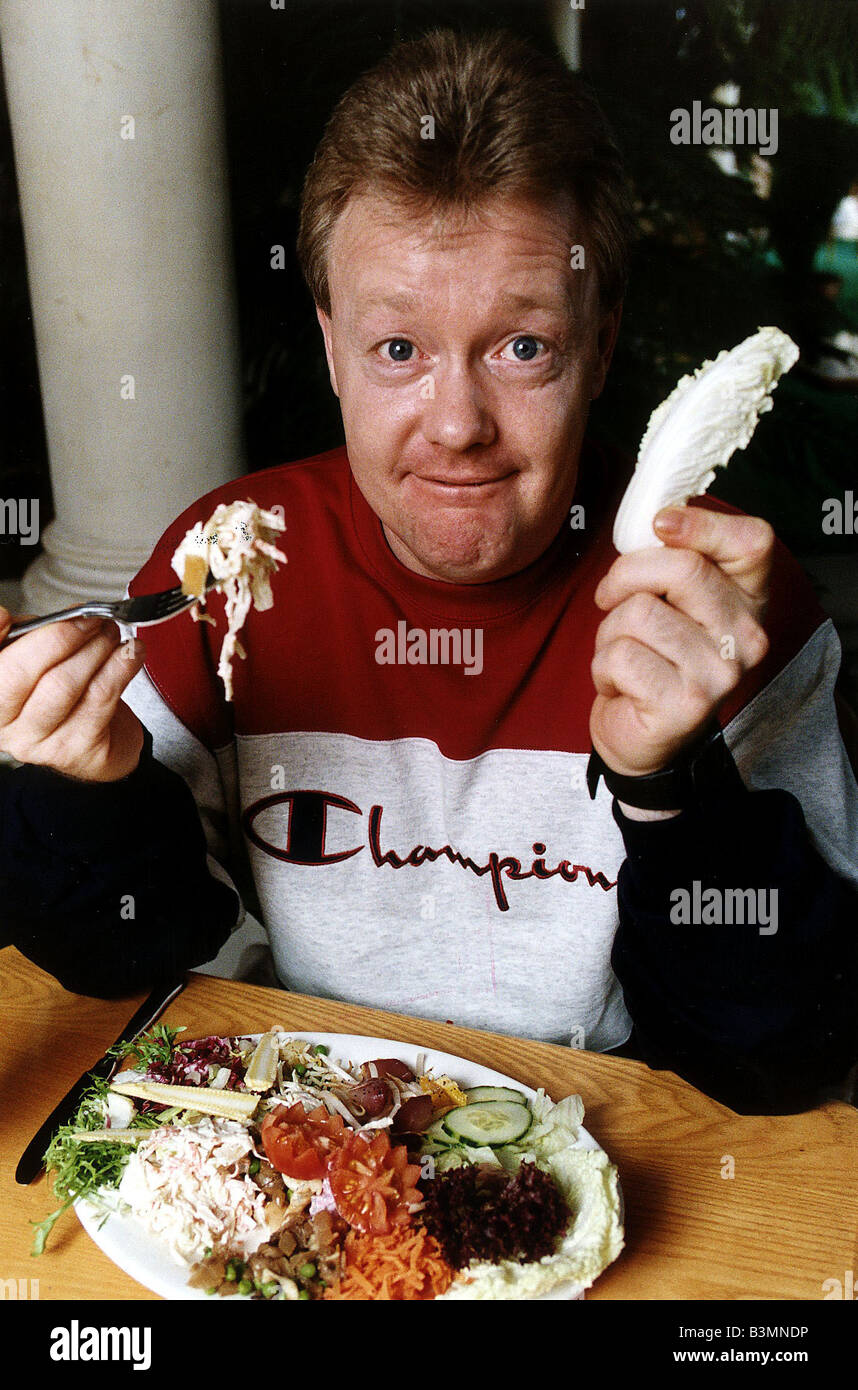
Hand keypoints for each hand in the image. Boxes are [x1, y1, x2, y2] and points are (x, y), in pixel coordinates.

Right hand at [0, 608, 145, 781]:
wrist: (104, 740)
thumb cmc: (66, 695)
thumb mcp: (41, 662)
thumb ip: (32, 638)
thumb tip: (49, 618)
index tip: (5, 618)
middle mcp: (6, 726)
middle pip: (21, 674)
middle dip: (60, 637)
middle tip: (88, 620)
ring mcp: (39, 743)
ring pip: (63, 686)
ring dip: (94, 649)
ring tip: (111, 633)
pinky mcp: (76, 751)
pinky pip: (99, 699)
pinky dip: (120, 668)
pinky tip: (129, 653)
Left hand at [590, 506, 771, 779]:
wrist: (644, 737)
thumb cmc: (652, 657)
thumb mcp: (670, 601)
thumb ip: (671, 560)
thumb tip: (658, 518)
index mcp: (750, 599)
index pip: (752, 541)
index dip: (702, 523)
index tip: (660, 525)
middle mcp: (747, 635)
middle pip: (682, 568)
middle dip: (625, 577)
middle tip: (611, 598)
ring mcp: (721, 673)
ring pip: (639, 613)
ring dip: (610, 632)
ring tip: (623, 653)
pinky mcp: (686, 704)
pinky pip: (620, 656)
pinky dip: (604, 667)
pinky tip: (622, 684)